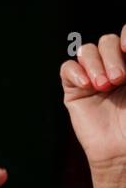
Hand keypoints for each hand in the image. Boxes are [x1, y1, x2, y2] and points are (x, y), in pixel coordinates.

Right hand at [62, 26, 125, 187]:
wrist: (124, 151)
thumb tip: (125, 40)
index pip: (124, 38)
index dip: (125, 35)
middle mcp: (113, 68)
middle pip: (106, 41)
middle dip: (111, 56)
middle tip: (119, 79)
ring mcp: (93, 78)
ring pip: (86, 51)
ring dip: (95, 65)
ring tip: (104, 86)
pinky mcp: (75, 91)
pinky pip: (67, 68)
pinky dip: (76, 72)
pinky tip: (87, 85)